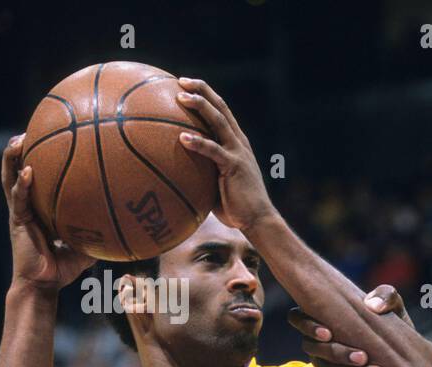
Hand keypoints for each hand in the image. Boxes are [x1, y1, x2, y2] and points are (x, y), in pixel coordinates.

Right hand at [2, 134, 94, 292]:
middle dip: (21, 148)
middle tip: (31, 129)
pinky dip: (22, 184)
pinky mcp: (18, 222)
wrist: (43, 285)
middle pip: (18, 169)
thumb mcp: (88, 246)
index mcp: (39, 207)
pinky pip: (18, 199)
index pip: (37, 176)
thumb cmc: (64, 268)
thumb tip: (130, 224)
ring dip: (12, 158)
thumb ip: (102, 232)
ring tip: (19, 140)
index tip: (48, 137)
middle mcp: (27, 205)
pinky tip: (28, 171)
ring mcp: (20, 212)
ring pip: (10, 178)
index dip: (39, 157)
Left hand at [175, 77, 275, 231]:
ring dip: (200, 106)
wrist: (258, 220)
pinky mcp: (235, 166)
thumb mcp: (216, 184)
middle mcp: (239, 143)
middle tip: (181, 81)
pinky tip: (182, 137)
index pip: (222, 112)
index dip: (206, 95)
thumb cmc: (235, 208)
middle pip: (221, 108)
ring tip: (181, 97)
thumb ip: (201, 172)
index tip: (186, 85)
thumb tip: (173, 171)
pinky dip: (198, 142)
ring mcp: (238, 153)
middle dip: (202, 91)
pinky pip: (214, 151)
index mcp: (236, 144)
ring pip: (219, 121)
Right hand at [286, 284, 422, 366]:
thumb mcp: (394, 308)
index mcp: (323, 316)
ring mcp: (324, 362)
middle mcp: (318, 340)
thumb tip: (372, 304)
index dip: (307, 326)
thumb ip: (387, 296)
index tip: (328, 333)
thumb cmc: (392, 324)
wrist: (404, 355)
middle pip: (313, 349)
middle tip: (364, 356)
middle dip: (337, 353)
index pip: (298, 318)